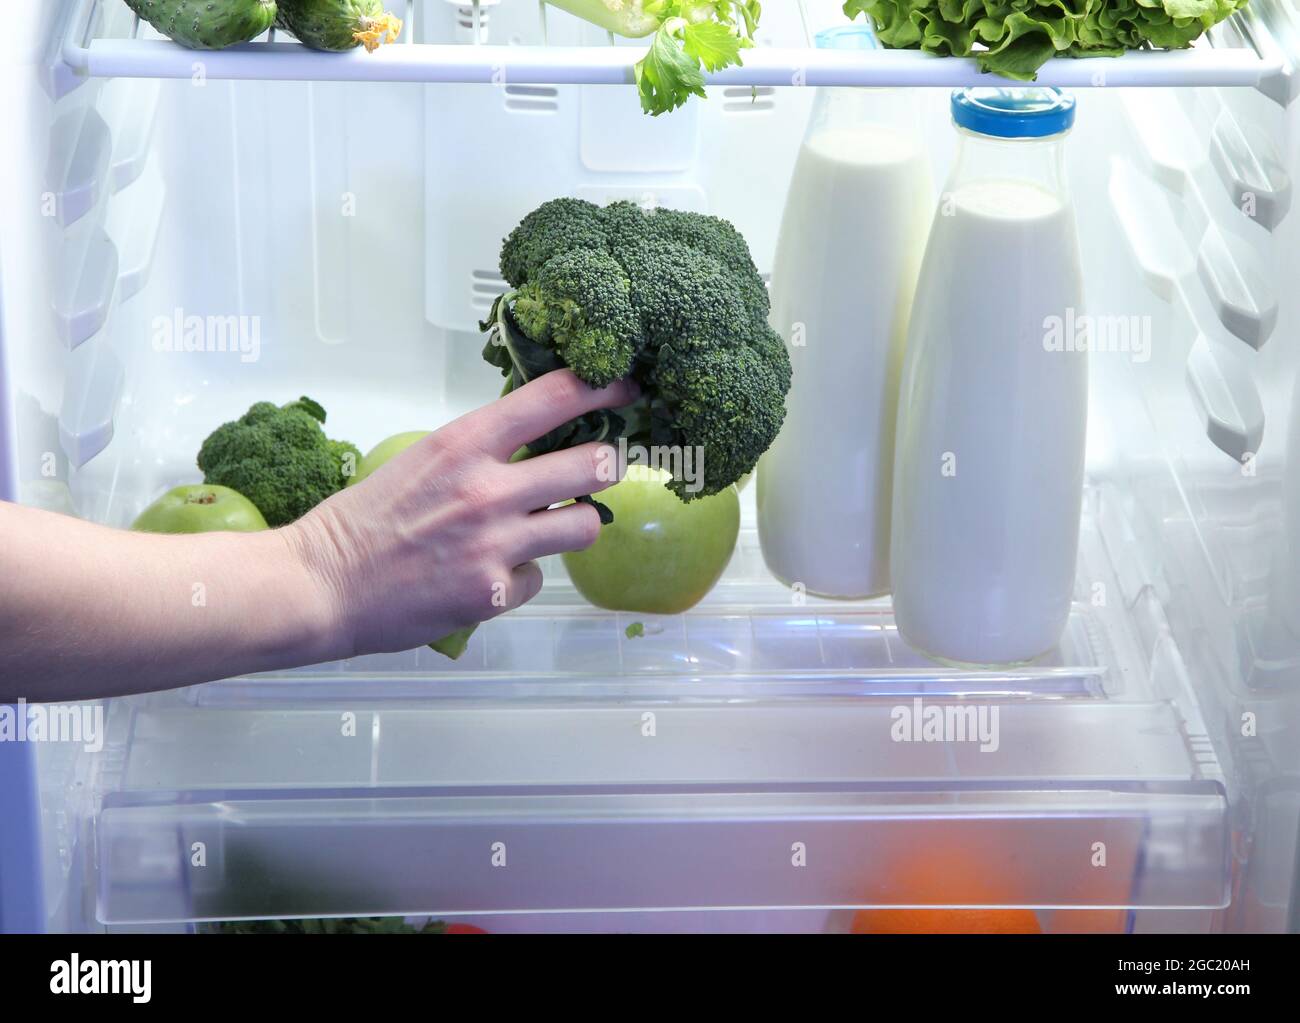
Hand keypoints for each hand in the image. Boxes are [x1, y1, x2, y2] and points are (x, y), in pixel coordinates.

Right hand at [286, 370, 637, 657]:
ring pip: (586, 524)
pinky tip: (488, 574)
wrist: (320, 585)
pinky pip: (538, 577)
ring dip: (574, 524)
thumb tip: (534, 443)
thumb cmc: (364, 519)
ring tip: (548, 527)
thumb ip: (479, 450)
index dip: (604, 387)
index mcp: (465, 443)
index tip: (626, 387)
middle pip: (597, 463)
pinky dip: (521, 576)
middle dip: (607, 464)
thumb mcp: (423, 460)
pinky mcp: (494, 592)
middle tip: (599, 468)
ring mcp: (496, 542)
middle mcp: (488, 487)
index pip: (556, 397)